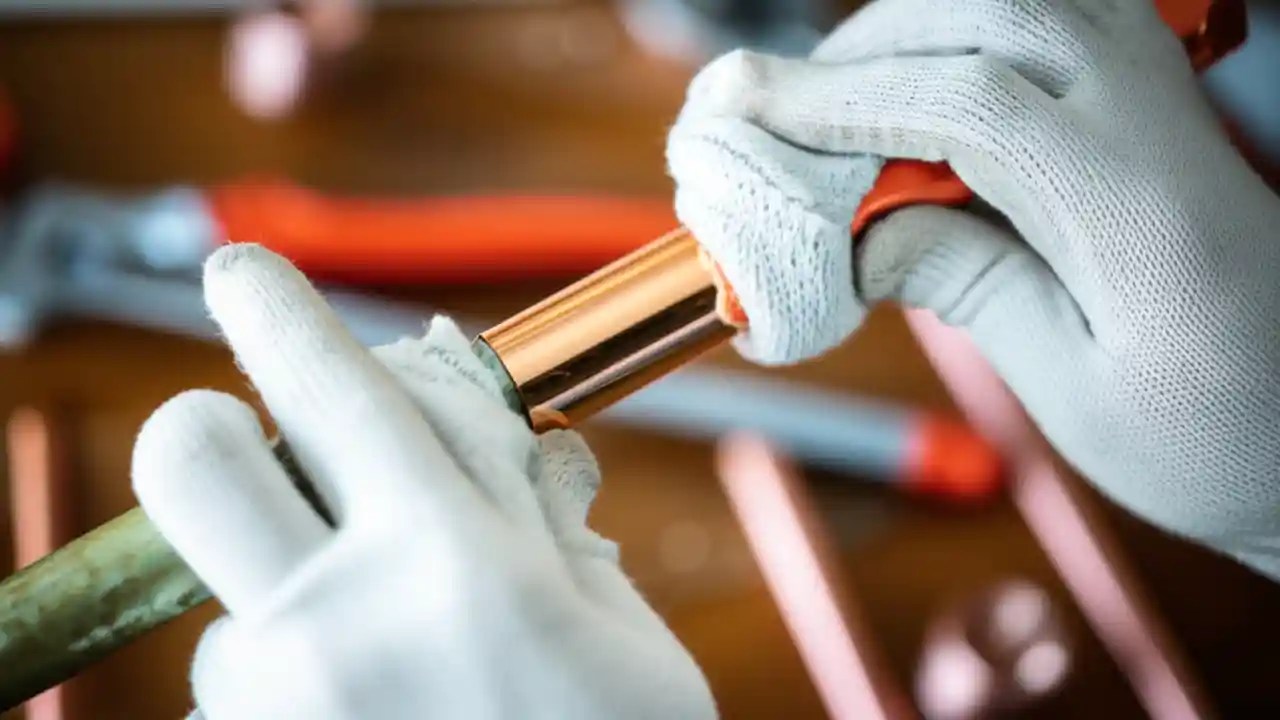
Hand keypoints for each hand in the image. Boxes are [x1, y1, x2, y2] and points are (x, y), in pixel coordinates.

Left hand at [131, 246, 715, 718]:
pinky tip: (379, 711)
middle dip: (219, 425)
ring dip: (292, 593)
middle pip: (191, 456)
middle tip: (276, 452)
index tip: (240, 268)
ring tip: (393, 658)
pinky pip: (244, 684)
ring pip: (225, 590)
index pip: (333, 385)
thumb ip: (550, 526)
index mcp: (454, 563)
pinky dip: (301, 676)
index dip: (274, 306)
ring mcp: (278, 711)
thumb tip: (517, 437)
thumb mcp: (622, 644)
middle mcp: (337, 625)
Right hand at [668, 0, 1279, 576]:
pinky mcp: (1152, 95)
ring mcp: (1159, 91)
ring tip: (830, 101)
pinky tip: (912, 86)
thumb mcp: (1079, 393)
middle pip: (983, 16)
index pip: (968, 103)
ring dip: (903, 33)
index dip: (842, 101)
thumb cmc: (1217, 433)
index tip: (745, 114)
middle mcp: (1154, 117)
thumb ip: (968, 288)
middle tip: (766, 109)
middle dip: (856, 53)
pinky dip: (957, 34)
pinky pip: (1042, 16)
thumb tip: (858, 233)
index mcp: (1138, 203)